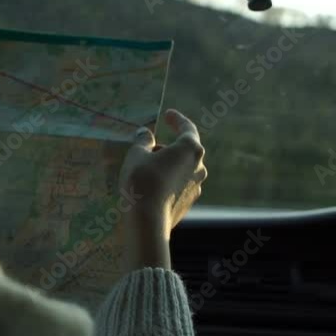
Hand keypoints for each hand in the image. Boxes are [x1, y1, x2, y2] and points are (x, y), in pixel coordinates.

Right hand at [118, 108, 207, 269]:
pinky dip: (167, 181)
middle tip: (148, 148)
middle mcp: (199, 166)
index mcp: (190, 149)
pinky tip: (150, 187)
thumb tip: (145, 134)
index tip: (168, 114)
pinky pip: (178, 185)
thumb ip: (143, 141)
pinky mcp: (189, 203)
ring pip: (181, 168)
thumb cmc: (142, 181)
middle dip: (167, 147)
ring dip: (167, 165)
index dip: (176, 119)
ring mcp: (196, 186)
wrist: (148, 221)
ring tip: (144, 170)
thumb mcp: (137, 155)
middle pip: (184, 150)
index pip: (187, 127)